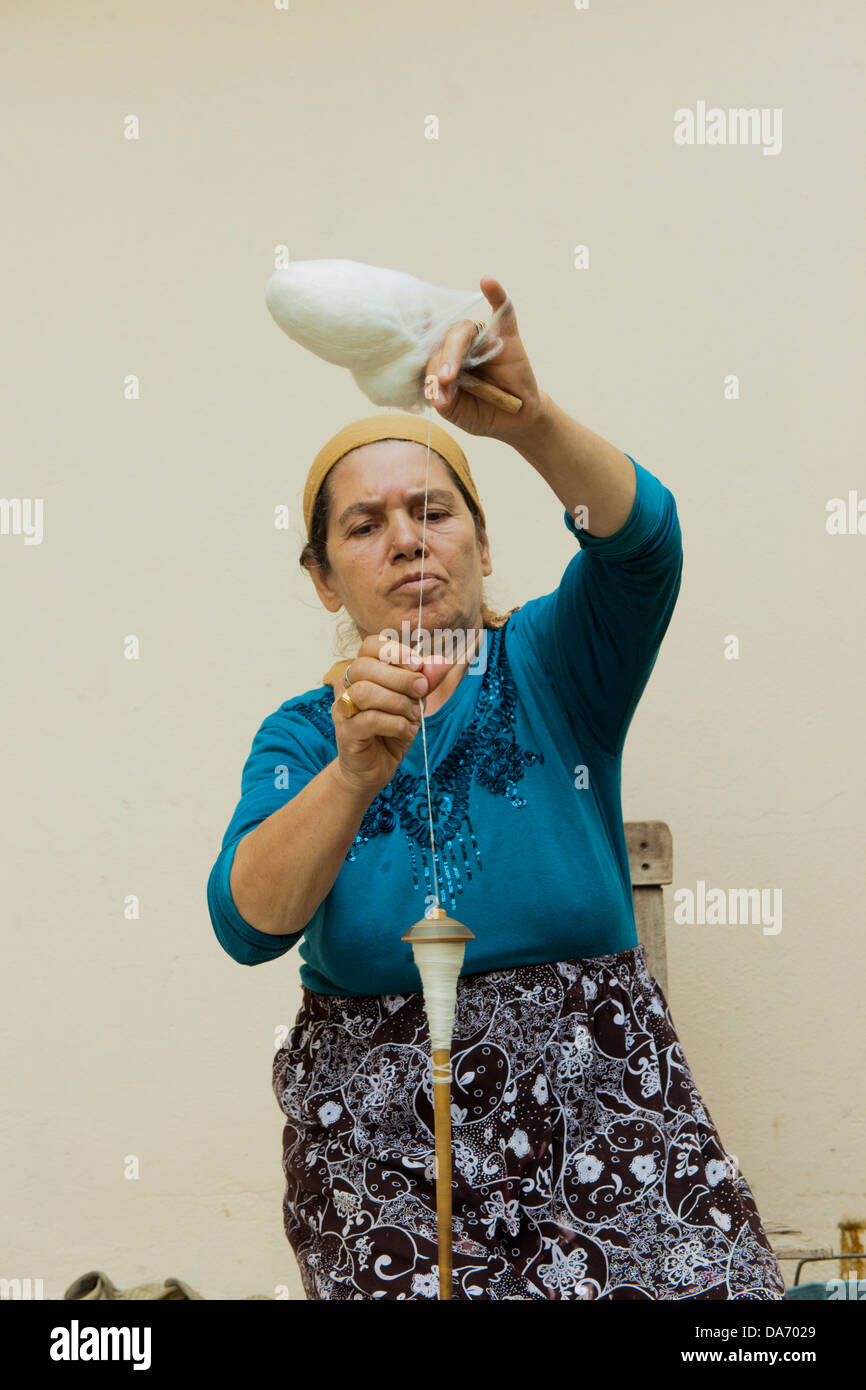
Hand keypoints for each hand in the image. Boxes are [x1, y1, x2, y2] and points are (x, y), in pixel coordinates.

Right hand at [331, 635, 453, 795]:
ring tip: (413, 715)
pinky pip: (369, 720)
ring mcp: (343, 709)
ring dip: (397, 702)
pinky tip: (406, 730)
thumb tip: (443, 661)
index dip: (394, 650)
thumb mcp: (414, 702)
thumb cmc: (391, 731)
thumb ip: (425, 681)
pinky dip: (395, 723)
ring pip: (364, 691)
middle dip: (401, 677)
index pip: (370, 646)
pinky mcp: (345, 732)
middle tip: (422, 691)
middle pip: (365, 666)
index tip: (418, 665)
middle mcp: (346, 686)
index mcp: (363, 672)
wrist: (375, 768)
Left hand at [424, 275, 544, 442]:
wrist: (514, 421)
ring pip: (462, 331)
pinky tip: (488, 282)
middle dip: (439, 363)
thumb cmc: (480, 412)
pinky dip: (497, 293)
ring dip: (453, 351)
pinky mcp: (505, 335)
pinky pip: (502, 310)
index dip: (412, 347)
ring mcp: (481, 338)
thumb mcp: (454, 411)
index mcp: (440, 360)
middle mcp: (457, 345)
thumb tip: (438, 390)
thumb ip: (442, 398)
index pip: (424, 351)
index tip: (395, 347)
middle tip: (443, 383)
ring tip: (449, 376)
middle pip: (441, 342)